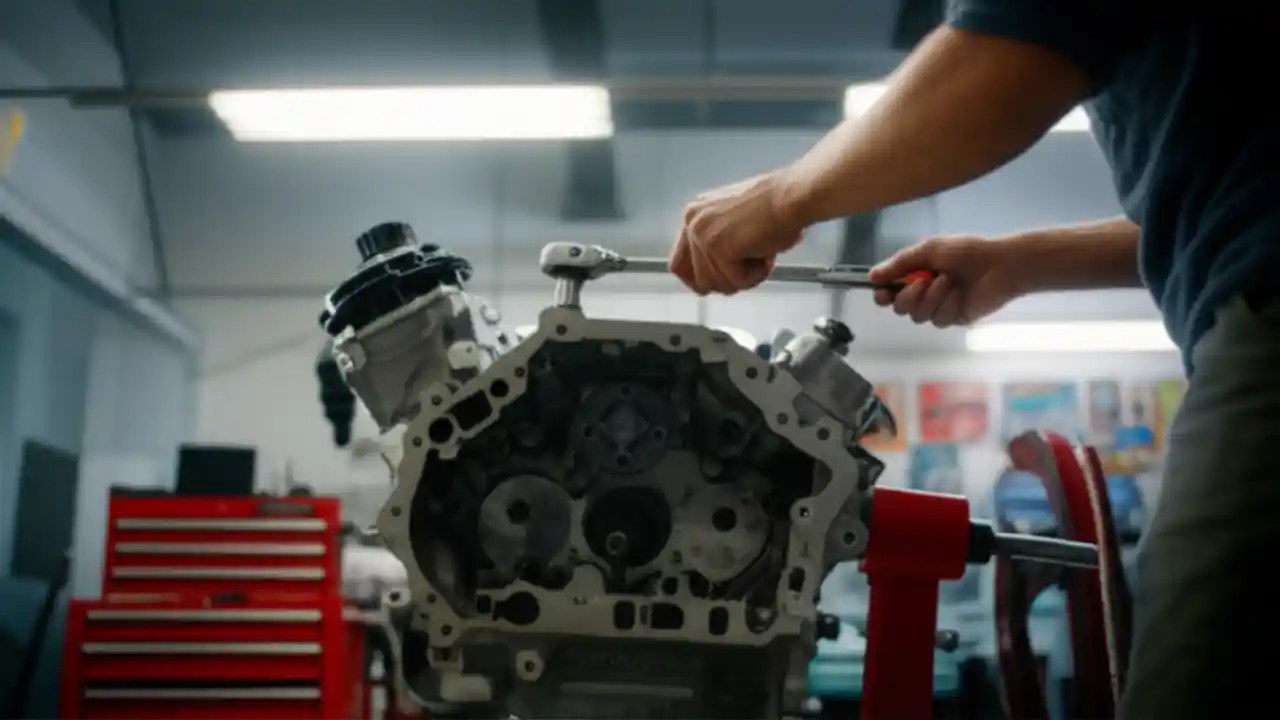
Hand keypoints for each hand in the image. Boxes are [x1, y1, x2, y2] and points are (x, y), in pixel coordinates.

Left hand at [669, 172, 804, 294]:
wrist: (794, 196)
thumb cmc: (777, 206)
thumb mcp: (735, 223)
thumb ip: (719, 243)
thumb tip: (716, 276)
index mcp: (695, 214)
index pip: (679, 263)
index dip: (701, 278)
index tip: (722, 281)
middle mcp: (692, 222)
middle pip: (697, 279)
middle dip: (726, 282)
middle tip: (750, 268)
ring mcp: (702, 235)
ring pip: (717, 284)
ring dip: (745, 278)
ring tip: (762, 255)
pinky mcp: (718, 248)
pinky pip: (736, 281)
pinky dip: (756, 276)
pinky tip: (767, 254)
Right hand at [868, 235, 1022, 326]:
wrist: (999, 266)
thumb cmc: (966, 252)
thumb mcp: (929, 250)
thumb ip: (900, 263)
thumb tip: (872, 276)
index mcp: (916, 274)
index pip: (890, 291)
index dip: (883, 295)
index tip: (883, 292)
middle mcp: (925, 293)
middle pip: (899, 308)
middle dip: (909, 296)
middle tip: (922, 283)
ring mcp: (939, 307)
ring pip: (918, 316)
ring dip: (933, 297)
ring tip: (950, 281)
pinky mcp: (954, 318)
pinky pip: (939, 320)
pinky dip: (948, 304)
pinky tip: (961, 294)